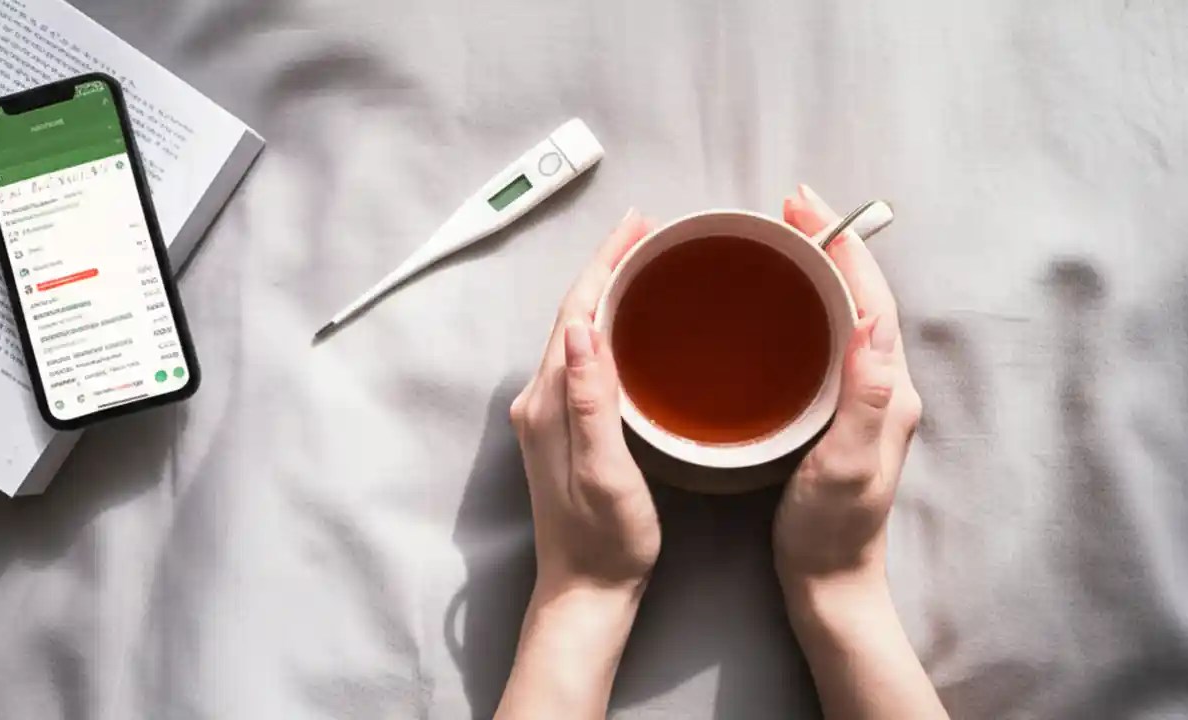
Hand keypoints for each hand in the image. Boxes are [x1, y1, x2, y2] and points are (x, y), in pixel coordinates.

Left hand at [508, 209, 660, 595]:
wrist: (586, 590)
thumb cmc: (606, 541)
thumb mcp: (605, 473)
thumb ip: (590, 401)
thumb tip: (580, 328)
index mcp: (548, 402)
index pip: (574, 312)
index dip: (604, 263)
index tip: (636, 226)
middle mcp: (539, 401)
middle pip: (572, 315)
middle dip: (606, 267)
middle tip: (648, 233)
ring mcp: (547, 415)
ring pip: (576, 335)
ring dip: (605, 293)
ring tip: (642, 263)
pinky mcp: (561, 429)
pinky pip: (582, 360)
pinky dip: (605, 327)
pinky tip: (628, 325)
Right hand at [774, 185, 922, 591]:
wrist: (827, 581)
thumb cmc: (832, 530)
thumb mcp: (848, 467)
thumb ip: (865, 398)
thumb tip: (868, 322)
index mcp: (890, 391)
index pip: (871, 300)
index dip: (841, 248)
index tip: (803, 207)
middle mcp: (884, 387)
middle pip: (862, 296)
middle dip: (830, 244)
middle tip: (788, 207)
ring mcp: (863, 399)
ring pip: (845, 313)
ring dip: (819, 268)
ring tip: (783, 238)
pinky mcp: (838, 411)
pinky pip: (827, 339)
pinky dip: (807, 304)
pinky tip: (780, 303)